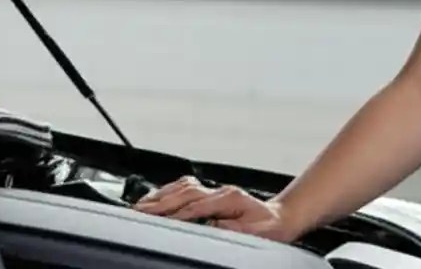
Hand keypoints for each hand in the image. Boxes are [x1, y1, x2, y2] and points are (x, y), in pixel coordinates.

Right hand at [132, 176, 296, 241]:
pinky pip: (185, 188)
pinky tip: (157, 198)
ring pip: (183, 187)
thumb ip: (232, 228)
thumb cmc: (270, 227)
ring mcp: (216, 190)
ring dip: (161, 195)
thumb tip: (211, 225)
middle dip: (160, 202)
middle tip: (138, 211)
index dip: (176, 213)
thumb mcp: (256, 232)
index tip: (157, 220)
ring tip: (141, 205)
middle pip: (184, 193)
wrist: (281, 217)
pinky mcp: (212, 194)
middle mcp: (221, 191)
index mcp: (231, 199)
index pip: (196, 206)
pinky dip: (168, 192)